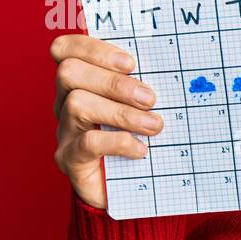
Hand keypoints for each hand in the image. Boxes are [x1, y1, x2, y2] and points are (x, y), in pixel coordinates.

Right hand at [50, 35, 162, 209]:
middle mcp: (66, 102)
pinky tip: (140, 150)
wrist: (126, 190)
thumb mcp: (142, 108)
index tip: (130, 63)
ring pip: (77, 104)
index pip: (67, 50)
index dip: (93, 49)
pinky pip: (87, 143)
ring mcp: (65, 131)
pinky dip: (118, 142)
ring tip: (154, 126)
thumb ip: (144, 88)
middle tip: (150, 98)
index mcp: (82, 82)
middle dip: (113, 82)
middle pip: (70, 72)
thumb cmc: (138, 137)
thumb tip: (175, 70)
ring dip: (122, 112)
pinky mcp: (70, 159)